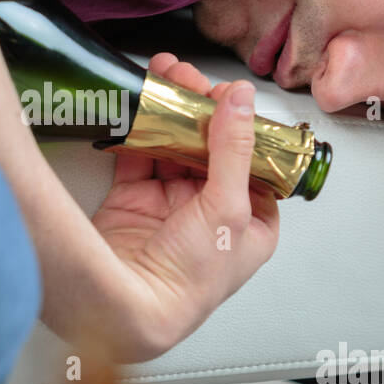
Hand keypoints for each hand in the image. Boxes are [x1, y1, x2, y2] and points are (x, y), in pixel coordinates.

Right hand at [91, 53, 279, 360]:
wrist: (129, 308)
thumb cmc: (190, 281)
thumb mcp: (228, 208)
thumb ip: (233, 149)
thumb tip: (242, 101)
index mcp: (252, 222)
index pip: (253, 158)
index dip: (242, 122)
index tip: (229, 91)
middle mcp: (213, 212)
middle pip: (211, 145)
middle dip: (199, 107)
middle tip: (188, 77)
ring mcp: (171, 205)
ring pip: (174, 144)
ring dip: (169, 109)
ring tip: (163, 75)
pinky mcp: (134, 200)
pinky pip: (139, 155)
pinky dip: (139, 126)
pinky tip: (141, 100)